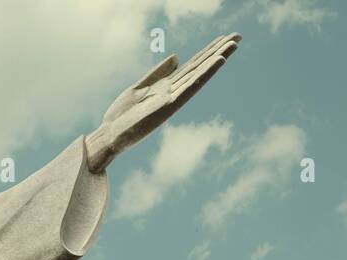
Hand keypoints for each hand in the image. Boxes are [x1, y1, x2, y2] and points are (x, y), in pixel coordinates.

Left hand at [86, 32, 239, 171]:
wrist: (108, 135)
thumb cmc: (120, 115)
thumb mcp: (138, 88)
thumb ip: (157, 73)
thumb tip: (177, 56)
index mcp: (166, 86)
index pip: (192, 65)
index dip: (208, 51)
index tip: (225, 38)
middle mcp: (173, 91)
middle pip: (199, 67)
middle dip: (218, 51)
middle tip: (238, 36)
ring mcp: (172, 99)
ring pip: (199, 75)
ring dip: (216, 59)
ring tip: (233, 44)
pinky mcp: (168, 106)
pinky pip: (190, 87)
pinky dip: (204, 74)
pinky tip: (217, 62)